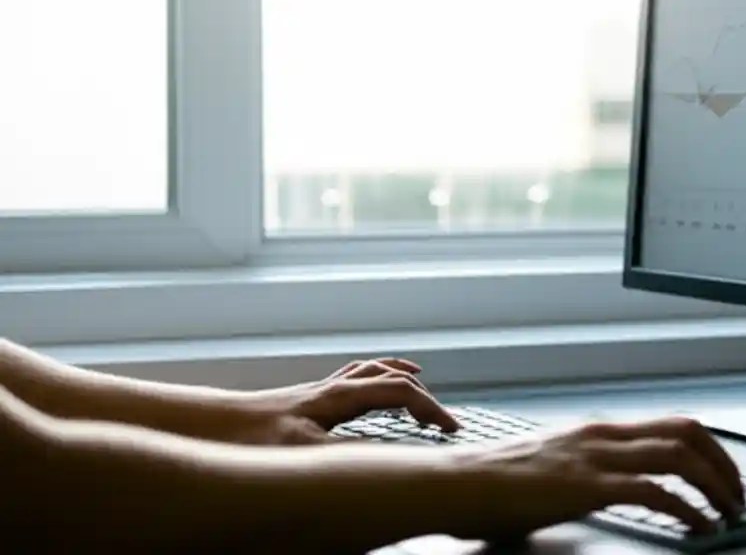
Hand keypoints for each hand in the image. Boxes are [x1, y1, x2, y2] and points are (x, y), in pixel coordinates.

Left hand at [230, 357, 458, 444]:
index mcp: (341, 396)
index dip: (432, 410)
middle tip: (442, 422)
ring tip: (419, 381)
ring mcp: (323, 390)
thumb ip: (351, 451)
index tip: (451, 431)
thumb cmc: (253, 438)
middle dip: (424, 396)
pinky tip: (368, 393)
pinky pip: (354, 379)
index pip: (402, 392)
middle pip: (393, 376)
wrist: (213, 425)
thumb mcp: (306, 452)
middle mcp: (335, 387)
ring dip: (400, 376)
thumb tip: (392, 454)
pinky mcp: (310, 399)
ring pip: (373, 371)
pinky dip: (374, 380)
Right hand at [448, 416, 745, 540]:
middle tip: (738, 496)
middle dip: (723, 463)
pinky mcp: (587, 486)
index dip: (710, 448)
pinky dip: (687, 509)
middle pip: (687, 432)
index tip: (724, 476)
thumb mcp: (551, 469)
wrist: (454, 485)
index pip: (672, 424)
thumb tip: (607, 493)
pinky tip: (698, 528)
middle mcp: (603, 435)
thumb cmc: (492, 485)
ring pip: (680, 456)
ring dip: (715, 485)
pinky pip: (656, 492)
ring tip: (729, 513)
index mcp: (597, 431)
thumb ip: (584, 474)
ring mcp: (596, 457)